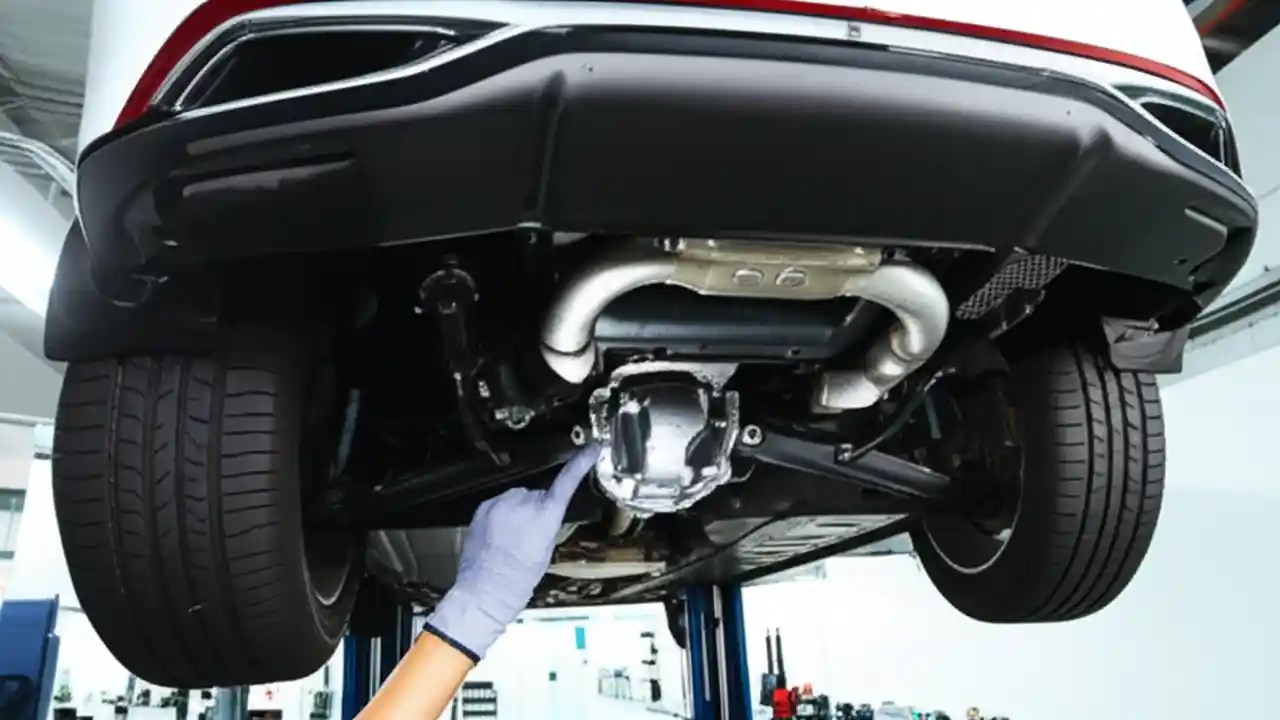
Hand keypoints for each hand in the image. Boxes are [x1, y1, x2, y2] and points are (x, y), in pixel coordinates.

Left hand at [423, 444, 599, 659]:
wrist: (486, 591)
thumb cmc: (520, 578)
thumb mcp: (546, 550)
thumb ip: (547, 523)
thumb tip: (544, 512)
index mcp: (544, 516)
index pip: (566, 483)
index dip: (580, 464)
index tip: (592, 448)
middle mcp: (522, 504)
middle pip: (537, 495)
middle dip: (537, 508)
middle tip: (531, 535)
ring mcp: (499, 504)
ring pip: (517, 498)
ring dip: (518, 510)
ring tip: (512, 538)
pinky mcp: (483, 507)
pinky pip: (499, 503)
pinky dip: (501, 514)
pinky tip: (499, 535)